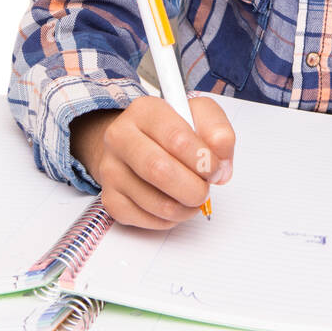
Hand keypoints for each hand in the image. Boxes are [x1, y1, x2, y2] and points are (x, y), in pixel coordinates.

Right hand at [70, 95, 235, 229]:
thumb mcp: (200, 115)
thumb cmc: (173, 130)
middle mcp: (120, 138)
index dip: (203, 159)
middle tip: (205, 189)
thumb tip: (220, 166)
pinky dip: (169, 219)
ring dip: (185, 207)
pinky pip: (145, 220)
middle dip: (193, 188)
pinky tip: (173, 203)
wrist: (137, 143)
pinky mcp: (110, 199)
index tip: (215, 167)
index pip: (177, 138)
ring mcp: (111, 170)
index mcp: (144, 111)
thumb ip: (218, 131)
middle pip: (159, 171)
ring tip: (192, 197)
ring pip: (154, 202)